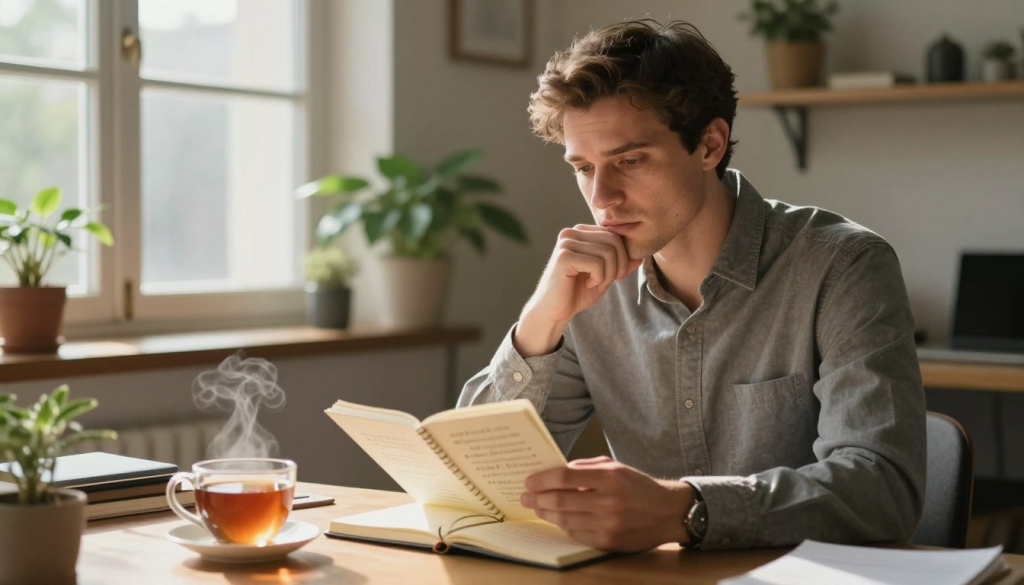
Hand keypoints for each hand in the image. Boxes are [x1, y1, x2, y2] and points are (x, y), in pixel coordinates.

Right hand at [514, 225, 641, 356]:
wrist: (554, 312)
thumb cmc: (577, 293)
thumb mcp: (604, 276)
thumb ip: (620, 264)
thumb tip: (640, 256)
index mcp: (580, 232)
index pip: (614, 235)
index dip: (623, 257)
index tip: (615, 276)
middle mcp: (571, 233)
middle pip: (613, 241)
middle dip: (619, 265)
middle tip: (607, 282)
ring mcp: (566, 243)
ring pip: (608, 253)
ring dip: (608, 274)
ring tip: (596, 284)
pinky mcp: (564, 257)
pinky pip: (597, 263)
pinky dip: (599, 278)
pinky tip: (588, 284)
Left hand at [520, 456, 694, 551]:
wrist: (668, 512)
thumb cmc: (638, 486)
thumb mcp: (616, 466)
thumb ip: (586, 468)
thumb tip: (557, 472)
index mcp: (609, 477)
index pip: (565, 477)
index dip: (542, 480)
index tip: (529, 481)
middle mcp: (608, 501)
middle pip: (561, 500)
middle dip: (537, 498)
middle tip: (525, 497)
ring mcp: (608, 523)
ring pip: (565, 519)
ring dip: (546, 513)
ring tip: (537, 507)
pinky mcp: (608, 541)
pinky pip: (576, 534)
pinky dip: (563, 526)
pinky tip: (557, 519)